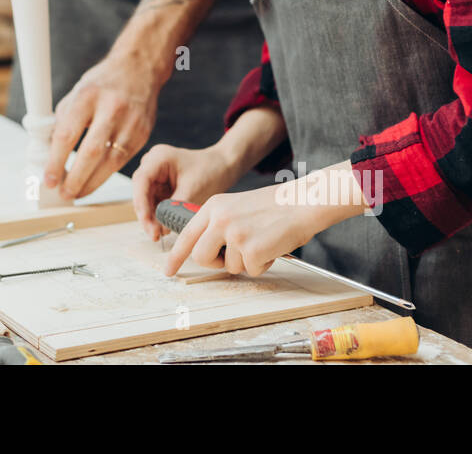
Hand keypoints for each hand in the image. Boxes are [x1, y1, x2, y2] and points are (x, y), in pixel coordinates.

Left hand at [45, 55, 160, 201]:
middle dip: (75, 178)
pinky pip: (123, 161)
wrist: (139, 69)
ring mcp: (130, 122)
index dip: (56, 161)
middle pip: (91, 152)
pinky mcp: (143, 134)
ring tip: (77, 193)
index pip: (68, 134)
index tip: (48, 179)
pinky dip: (107, 174)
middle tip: (63, 193)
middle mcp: (111, 109)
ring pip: (110, 162)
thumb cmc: (103, 83)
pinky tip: (95, 181)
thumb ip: (63, 120)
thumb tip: (49, 151)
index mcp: (88, 96)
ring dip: (92, 183)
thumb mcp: (77, 92)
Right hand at [131, 144, 241, 241]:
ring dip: (151, 218)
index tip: (147, 222)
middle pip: (140, 192)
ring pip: (145, 201)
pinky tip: (163, 228)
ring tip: (159, 235)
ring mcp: (155, 176)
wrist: (223, 166)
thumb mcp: (193, 189)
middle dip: (146, 215)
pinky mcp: (160, 186)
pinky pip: (154, 203)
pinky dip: (158, 216)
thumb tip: (161, 226)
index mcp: (158, 157)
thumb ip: (175, 207)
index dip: (141, 203)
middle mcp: (152, 165)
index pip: (141, 181)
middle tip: (154, 234)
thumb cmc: (210, 170)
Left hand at [162, 183, 330, 277]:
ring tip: (262, 242)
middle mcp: (220, 219)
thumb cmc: (275, 206)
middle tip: (233, 257)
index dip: (176, 255)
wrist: (302, 202)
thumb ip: (219, 225)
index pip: (187, 234)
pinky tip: (272, 246)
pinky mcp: (251, 249)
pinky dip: (264, 264)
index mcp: (214, 206)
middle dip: (215, 263)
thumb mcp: (237, 206)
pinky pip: (252, 270)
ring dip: (246, 262)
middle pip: (201, 257)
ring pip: (229, 267)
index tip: (168, 270)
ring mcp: (234, 234)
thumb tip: (208, 252)